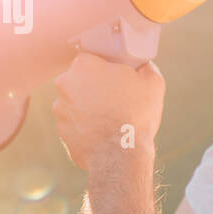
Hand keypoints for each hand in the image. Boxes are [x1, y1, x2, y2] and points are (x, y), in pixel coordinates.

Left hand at [53, 54, 164, 170]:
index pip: (92, 58)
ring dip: (89, 107)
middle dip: (95, 87)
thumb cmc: (136, 114)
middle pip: (81, 80)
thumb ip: (144, 66)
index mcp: (83, 65)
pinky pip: (75, 124)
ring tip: (110, 119)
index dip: (106, 67)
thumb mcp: (152, 82)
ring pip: (76, 102)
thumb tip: (142, 64)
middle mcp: (65, 83)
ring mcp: (60, 108)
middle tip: (116, 99)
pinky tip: (103, 133)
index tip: (117, 78)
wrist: (120, 155)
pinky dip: (86, 127)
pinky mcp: (61, 130)